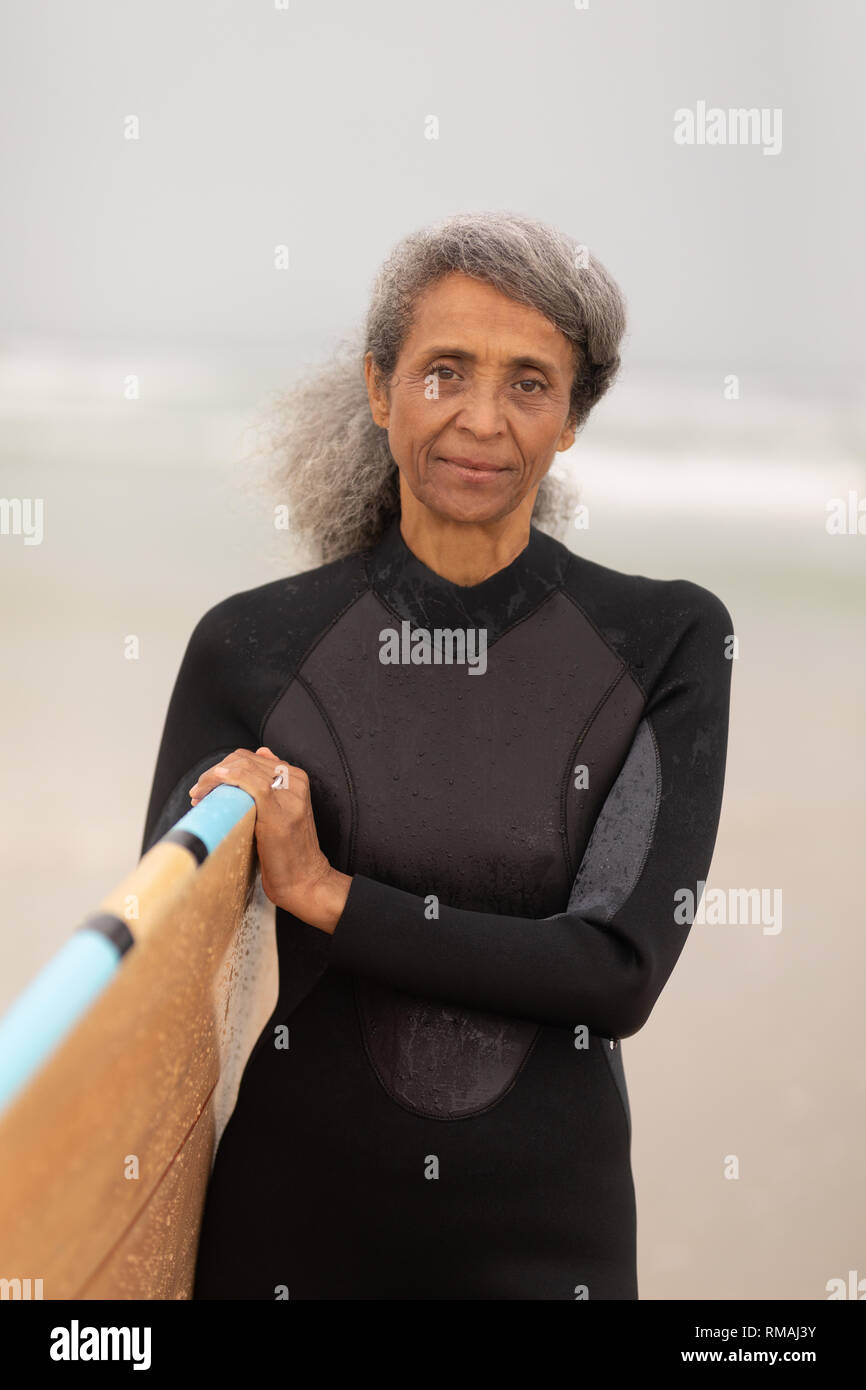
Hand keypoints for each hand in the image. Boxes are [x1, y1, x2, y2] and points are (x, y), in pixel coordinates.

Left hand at [188, 747, 350, 933]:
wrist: (305, 880)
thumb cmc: (289, 851)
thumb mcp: (282, 812)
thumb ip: (271, 784)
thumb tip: (259, 754)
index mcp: (296, 777)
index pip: (251, 758)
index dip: (224, 767)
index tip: (206, 785)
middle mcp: (295, 780)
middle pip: (244, 760)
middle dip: (215, 772)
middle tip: (198, 792)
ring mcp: (289, 794)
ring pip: (244, 768)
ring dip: (214, 778)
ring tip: (199, 795)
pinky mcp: (279, 810)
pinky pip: (251, 783)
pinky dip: (228, 780)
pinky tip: (212, 787)